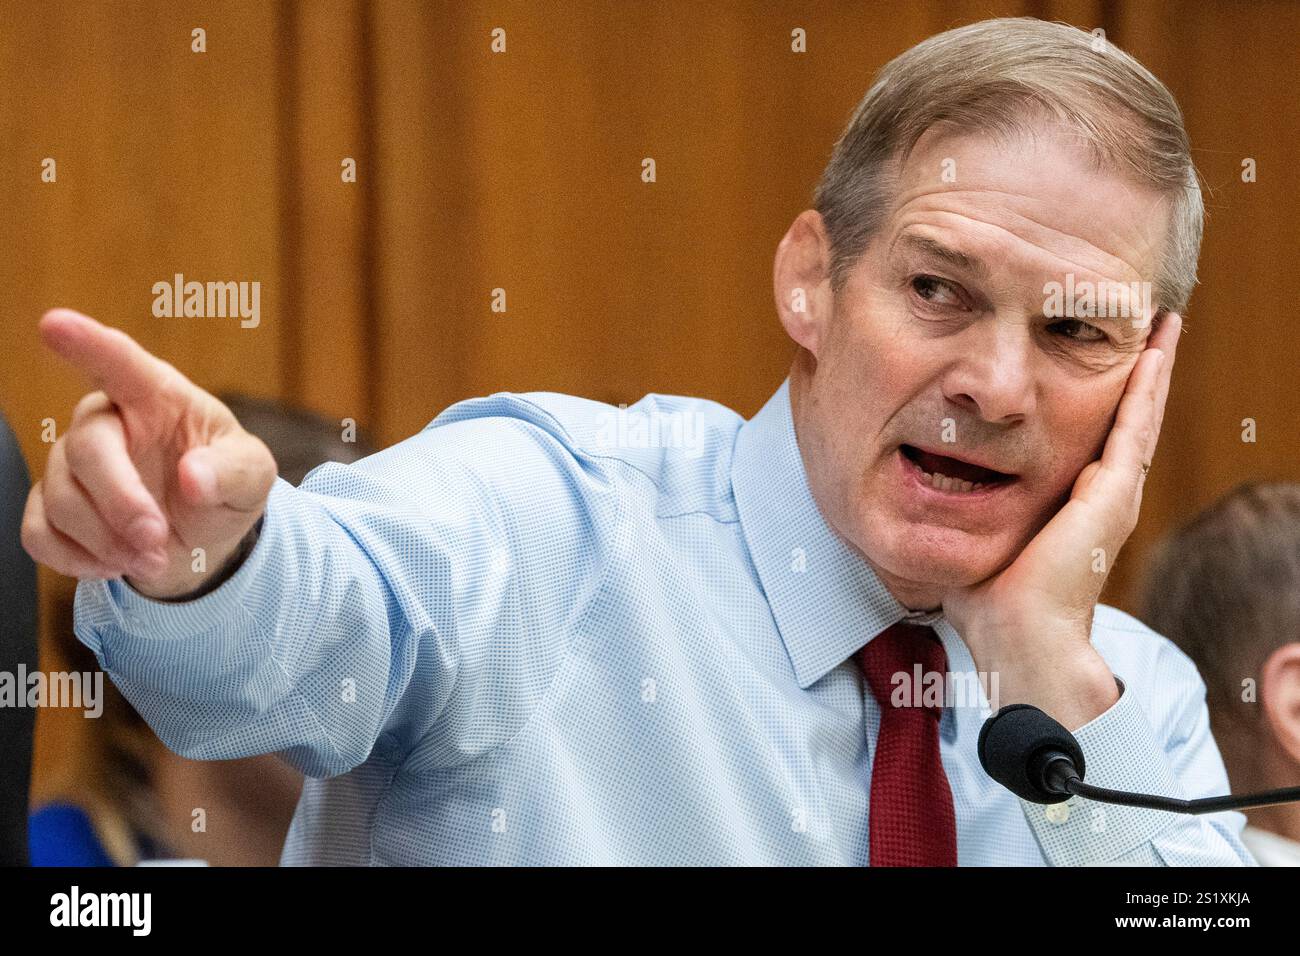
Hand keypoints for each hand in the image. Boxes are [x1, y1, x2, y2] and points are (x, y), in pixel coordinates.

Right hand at [20, 309, 276, 599]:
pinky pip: (38, 533)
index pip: (119, 362)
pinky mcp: (52, 507)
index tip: (55, 325)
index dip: (87, 344)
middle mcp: (106, 421)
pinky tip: (114, 563)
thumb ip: (233, 471)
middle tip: (156, 539)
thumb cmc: (224, 485)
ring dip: (109, 541)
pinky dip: (77, 559)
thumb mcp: (253, 475)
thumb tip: (195, 478)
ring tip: (153, 557)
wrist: (205, 536)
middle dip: (122, 503)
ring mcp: (72, 464)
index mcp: (156, 396)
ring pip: (61, 499)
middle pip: (87, 450)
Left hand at [942, 312, 1182, 728]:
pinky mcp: (1111, 495)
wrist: (1016, 637)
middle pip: (1126, 420)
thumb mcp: (975, 536)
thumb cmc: (987, 602)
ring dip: (1151, 369)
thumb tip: (924, 488)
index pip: (1092, 438)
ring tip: (1162, 325)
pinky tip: (1153, 352)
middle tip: (1147, 326)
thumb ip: (964, 510)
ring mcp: (1113, 495)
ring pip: (1140, 416)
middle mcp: (1102, 497)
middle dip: (1135, 374)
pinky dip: (1147, 387)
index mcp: (1073, 507)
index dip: (1100, 400)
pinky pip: (1134, 427)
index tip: (1097, 359)